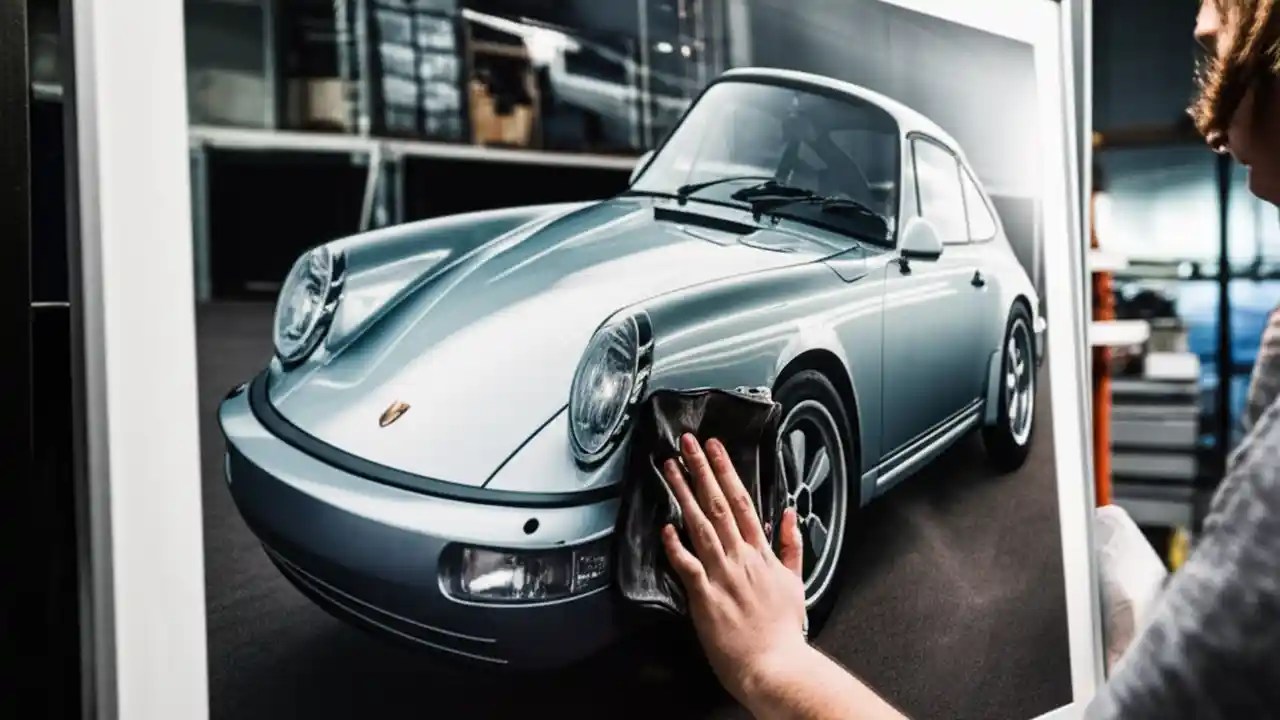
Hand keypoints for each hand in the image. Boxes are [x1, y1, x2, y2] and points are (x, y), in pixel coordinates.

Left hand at [661, 433, 808, 702]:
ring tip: (670, 469)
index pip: (742, 501)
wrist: (775, 664)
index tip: (714, 448)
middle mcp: (741, 557)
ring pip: (701, 526)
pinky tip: (665, 526)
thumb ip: (791, 544)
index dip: (726, 471)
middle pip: (719, 504)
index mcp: (761, 553)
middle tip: (687, 443)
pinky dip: (676, 546)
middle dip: (702, 470)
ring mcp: (723, 575)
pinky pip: (688, 566)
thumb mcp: (797, 580)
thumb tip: (787, 514)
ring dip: (684, 494)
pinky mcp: (706, 597)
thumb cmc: (783, 630)